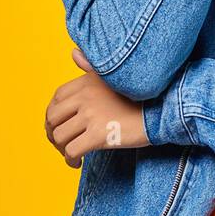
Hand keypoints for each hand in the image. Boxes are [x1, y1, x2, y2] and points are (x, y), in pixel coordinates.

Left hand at [44, 47, 149, 166]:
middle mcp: (85, 96)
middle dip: (52, 133)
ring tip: (70, 154)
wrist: (162, 111)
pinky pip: (72, 151)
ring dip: (61, 149)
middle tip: (62, 143)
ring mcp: (91, 115)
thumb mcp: (114, 75)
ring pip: (59, 136)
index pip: (57, 98)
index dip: (53, 114)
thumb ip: (91, 66)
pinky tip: (78, 163)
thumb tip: (73, 52)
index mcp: (87, 82)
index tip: (59, 125)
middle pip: (53, 117)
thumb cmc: (141, 96)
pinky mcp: (99, 135)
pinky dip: (70, 160)